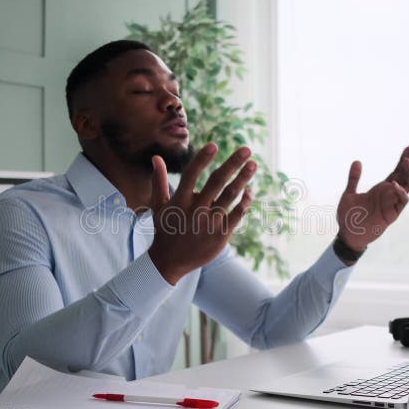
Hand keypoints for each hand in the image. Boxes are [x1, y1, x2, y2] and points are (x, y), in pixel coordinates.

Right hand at [148, 143, 256, 284]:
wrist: (170, 262)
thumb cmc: (165, 229)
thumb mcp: (159, 205)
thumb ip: (159, 180)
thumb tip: (156, 157)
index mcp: (179, 201)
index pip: (191, 174)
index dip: (202, 159)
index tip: (214, 145)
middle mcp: (195, 210)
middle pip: (216, 182)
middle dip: (233, 164)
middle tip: (247, 149)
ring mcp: (209, 223)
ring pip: (230, 196)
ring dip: (243, 179)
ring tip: (253, 165)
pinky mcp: (221, 235)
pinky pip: (237, 214)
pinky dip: (245, 202)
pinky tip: (250, 190)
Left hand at [336, 146, 408, 254]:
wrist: (347, 235)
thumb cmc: (348, 217)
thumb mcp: (348, 194)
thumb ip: (353, 179)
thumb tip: (357, 161)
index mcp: (380, 189)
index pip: (396, 172)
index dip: (402, 160)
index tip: (408, 148)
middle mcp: (388, 195)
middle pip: (404, 176)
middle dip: (408, 163)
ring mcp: (391, 204)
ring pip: (407, 187)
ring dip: (408, 174)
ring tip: (406, 162)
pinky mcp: (392, 214)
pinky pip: (402, 202)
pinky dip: (400, 192)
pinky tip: (394, 184)